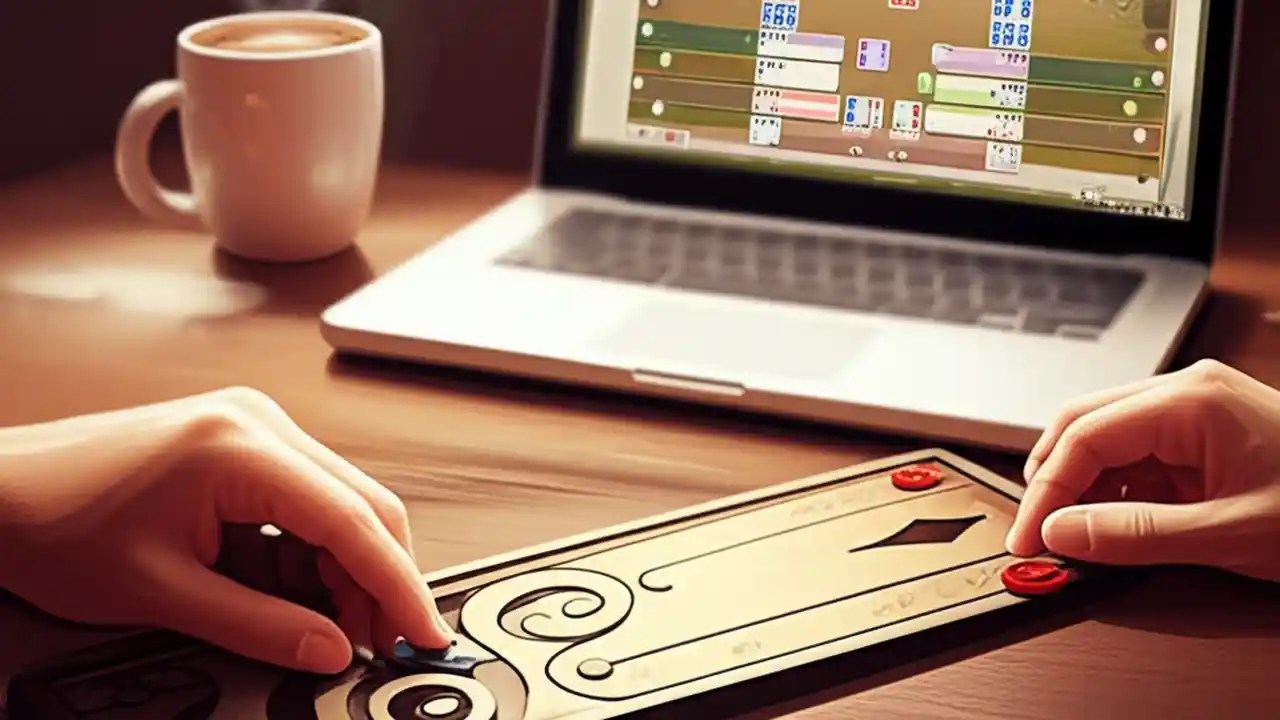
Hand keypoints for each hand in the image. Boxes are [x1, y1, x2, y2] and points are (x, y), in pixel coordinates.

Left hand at [0, 387, 453, 673]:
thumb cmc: (54, 524)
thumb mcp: (159, 593)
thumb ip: (259, 626)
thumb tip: (328, 649)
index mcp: (240, 447)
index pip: (353, 521)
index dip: (398, 585)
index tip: (424, 632)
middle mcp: (258, 422)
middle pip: (363, 504)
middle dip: (380, 579)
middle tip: (382, 642)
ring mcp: (254, 426)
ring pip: (341, 502)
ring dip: (347, 567)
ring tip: (333, 627)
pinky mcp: (244, 442)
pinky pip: (308, 497)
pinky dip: (315, 549)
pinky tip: (299, 591)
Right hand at [1006, 359, 1279, 581]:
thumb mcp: (1231, 533)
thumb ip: (1137, 534)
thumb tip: (1064, 531)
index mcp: (1189, 399)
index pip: (1083, 435)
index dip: (1045, 490)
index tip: (1028, 536)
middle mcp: (1185, 393)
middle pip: (1083, 425)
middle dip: (1053, 481)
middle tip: (1039, 534)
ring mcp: (1193, 412)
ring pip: (1104, 440)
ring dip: (1082, 488)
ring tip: (1079, 536)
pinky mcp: (1202, 437)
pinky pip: (1136, 458)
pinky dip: (1114, 493)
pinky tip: (1114, 526)